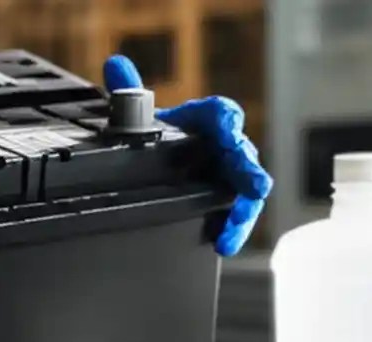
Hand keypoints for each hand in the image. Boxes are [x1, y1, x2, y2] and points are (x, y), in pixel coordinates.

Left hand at [104, 56, 271, 256]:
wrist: (168, 157)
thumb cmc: (164, 133)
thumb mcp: (145, 116)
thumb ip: (130, 92)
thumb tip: (115, 65)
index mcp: (208, 120)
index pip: (222, 114)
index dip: (227, 120)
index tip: (228, 129)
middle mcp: (227, 146)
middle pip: (243, 157)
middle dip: (249, 173)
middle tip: (256, 188)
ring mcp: (231, 175)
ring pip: (244, 192)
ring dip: (241, 213)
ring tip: (231, 234)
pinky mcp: (229, 199)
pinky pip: (235, 213)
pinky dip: (232, 229)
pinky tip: (224, 245)